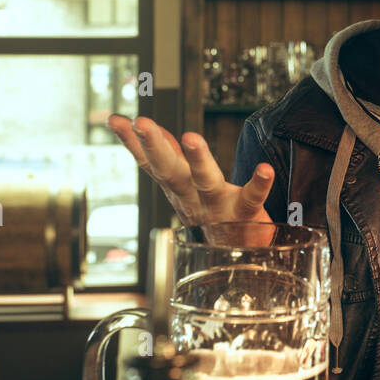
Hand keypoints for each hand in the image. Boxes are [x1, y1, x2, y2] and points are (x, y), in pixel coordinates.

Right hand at [107, 114, 274, 227]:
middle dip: (153, 145)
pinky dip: (259, 184)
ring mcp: (218, 207)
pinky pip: (253, 198)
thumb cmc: (215, 218)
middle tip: (141, 123)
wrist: (239, 258)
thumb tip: (160, 133)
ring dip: (197, 159)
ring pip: (204, 182)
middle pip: (170, 170)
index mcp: (179, 190)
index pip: (152, 164)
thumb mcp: (189, 188)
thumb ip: (175, 160)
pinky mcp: (246, 214)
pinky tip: (265, 170)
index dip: (133, 143)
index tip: (115, 121)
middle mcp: (193, 199)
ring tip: (191, 137)